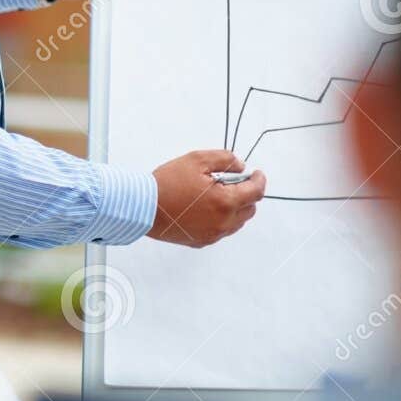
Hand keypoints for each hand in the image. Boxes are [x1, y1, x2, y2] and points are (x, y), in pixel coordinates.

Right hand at [148, 149, 266, 247]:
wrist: (142, 206)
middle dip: (246, 194)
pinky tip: (205, 209)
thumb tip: (239, 166)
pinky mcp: (200, 241)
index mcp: (226, 202)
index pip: (256, 192)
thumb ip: (224, 159)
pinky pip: (221, 231)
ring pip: (237, 222)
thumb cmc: (166, 184)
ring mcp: (212, 234)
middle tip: (231, 182)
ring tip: (216, 196)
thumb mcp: (197, 160)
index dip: (259, 180)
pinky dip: (221, 220)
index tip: (256, 174)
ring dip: (234, 208)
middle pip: (250, 209)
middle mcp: (223, 222)